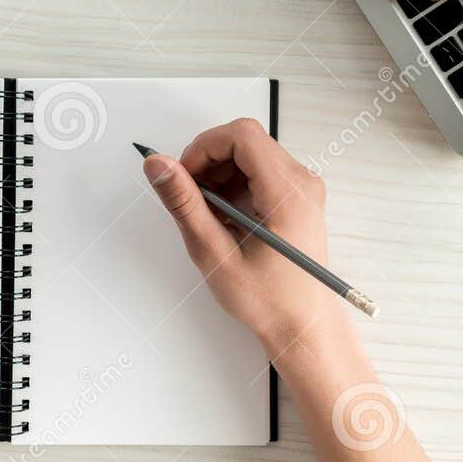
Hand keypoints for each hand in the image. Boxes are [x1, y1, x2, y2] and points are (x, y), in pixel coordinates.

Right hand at [142, 118, 343, 353]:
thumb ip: (185, 204)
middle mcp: (302, 183)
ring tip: (209, 214)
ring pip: (251, 153)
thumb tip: (159, 166)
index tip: (183, 174)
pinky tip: (225, 217)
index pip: (242, 136)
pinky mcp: (297, 196)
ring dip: (220, 174)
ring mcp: (303, 188)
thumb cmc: (269, 300)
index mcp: (288, 193)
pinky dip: (234, 184)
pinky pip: (260, 170)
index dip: (204, 147)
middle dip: (209, 161)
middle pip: (246, 141)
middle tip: (191, 197)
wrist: (302, 325)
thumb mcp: (215, 253)